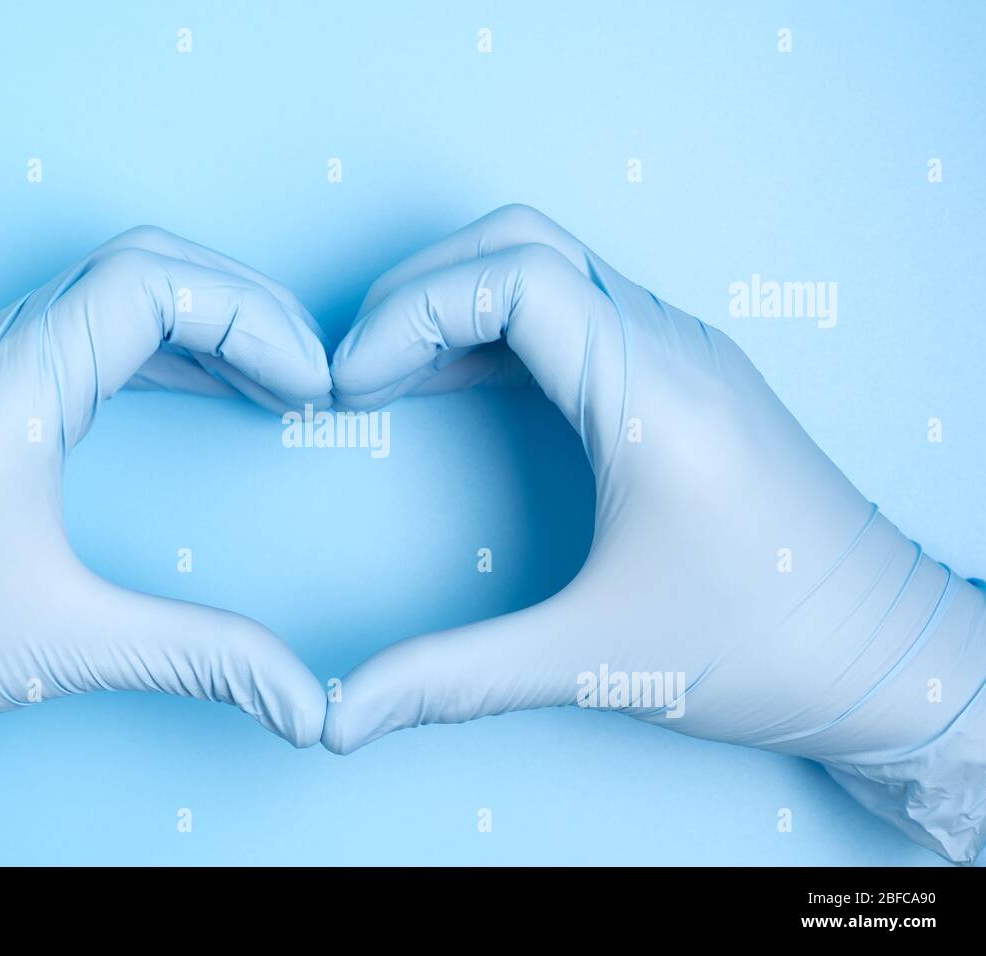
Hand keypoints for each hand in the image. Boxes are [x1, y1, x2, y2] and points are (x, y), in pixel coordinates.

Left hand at [0, 227, 331, 864]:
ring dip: (202, 321)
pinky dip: (159, 348)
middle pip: (138, 266)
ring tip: (276, 380)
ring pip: (109, 292)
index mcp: (3, 389)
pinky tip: (206, 390)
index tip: (309, 385)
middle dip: (241, 306)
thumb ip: (200, 658)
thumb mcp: (61, 646)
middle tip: (309, 373)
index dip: (251, 318)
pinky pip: (81, 332)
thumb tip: (303, 702)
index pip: (148, 282)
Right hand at [321, 204, 985, 862]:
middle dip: (420, 289)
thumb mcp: (599, 661)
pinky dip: (502, 331)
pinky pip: (580, 313)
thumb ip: (458, 678)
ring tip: (390, 374)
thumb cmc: (771, 647)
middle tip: (357, 367)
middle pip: (523, 243)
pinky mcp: (687, 383)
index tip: (353, 386)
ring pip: (553, 267)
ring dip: (460, 302)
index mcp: (655, 393)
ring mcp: (687, 357)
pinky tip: (460, 388)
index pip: (513, 275)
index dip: (410, 313)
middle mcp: (674, 349)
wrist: (895, 660)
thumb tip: (347, 716)